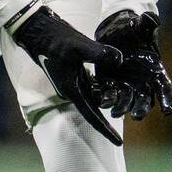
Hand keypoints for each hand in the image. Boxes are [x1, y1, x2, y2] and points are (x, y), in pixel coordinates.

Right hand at [12, 5, 124, 144]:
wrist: (37, 29)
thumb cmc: (54, 40)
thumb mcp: (78, 46)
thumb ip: (99, 53)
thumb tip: (120, 59)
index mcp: (71, 90)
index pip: (92, 116)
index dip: (106, 130)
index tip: (119, 142)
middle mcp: (72, 89)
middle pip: (96, 107)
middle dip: (113, 112)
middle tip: (134, 116)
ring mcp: (74, 79)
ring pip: (96, 94)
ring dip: (110, 96)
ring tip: (130, 99)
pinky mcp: (75, 69)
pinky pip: (93, 82)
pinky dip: (105, 84)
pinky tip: (119, 80)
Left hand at [91, 10, 171, 120]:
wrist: (115, 30)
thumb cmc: (133, 28)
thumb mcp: (140, 25)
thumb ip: (147, 24)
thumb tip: (152, 18)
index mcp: (155, 70)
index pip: (165, 86)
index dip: (168, 98)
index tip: (168, 110)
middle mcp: (142, 82)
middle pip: (145, 99)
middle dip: (141, 108)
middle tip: (136, 115)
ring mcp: (125, 85)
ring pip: (126, 101)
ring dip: (121, 107)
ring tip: (114, 112)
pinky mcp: (109, 84)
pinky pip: (107, 95)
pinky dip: (104, 99)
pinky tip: (99, 101)